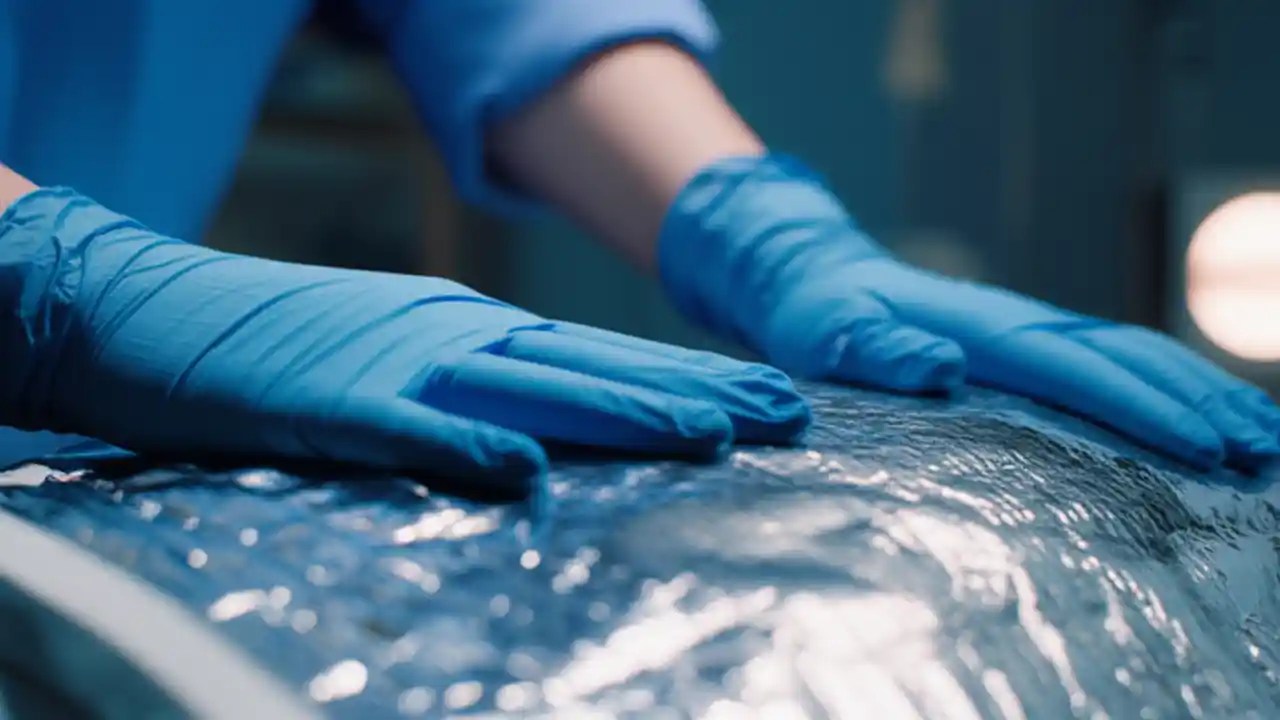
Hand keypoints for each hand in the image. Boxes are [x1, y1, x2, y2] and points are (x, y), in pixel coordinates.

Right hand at [0, 189, 808, 488]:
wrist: (155, 310)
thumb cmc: (289, 346)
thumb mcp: (404, 355)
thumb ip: (476, 392)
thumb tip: (547, 445)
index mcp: (476, 331)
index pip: (604, 358)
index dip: (690, 381)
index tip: (771, 403)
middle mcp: (458, 337)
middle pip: (595, 367)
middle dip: (694, 393)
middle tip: (787, 416)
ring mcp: (399, 363)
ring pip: (528, 389)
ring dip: (618, 411)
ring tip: (708, 435)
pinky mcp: (331, 401)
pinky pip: (407, 428)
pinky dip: (465, 445)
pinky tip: (523, 471)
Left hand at [659, 156, 1279, 469]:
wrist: (810, 274)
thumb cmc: (814, 315)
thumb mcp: (827, 335)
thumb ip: (878, 349)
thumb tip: (944, 364)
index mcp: (980, 328)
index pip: (1077, 369)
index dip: (1142, 408)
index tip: (1204, 449)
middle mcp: (1015, 321)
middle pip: (1124, 357)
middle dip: (1195, 404)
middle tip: (1260, 454)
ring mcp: (1022, 327)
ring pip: (1126, 354)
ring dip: (1193, 392)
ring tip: (1255, 439)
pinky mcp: (1019, 341)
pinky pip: (1102, 359)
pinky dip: (1157, 383)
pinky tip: (1185, 413)